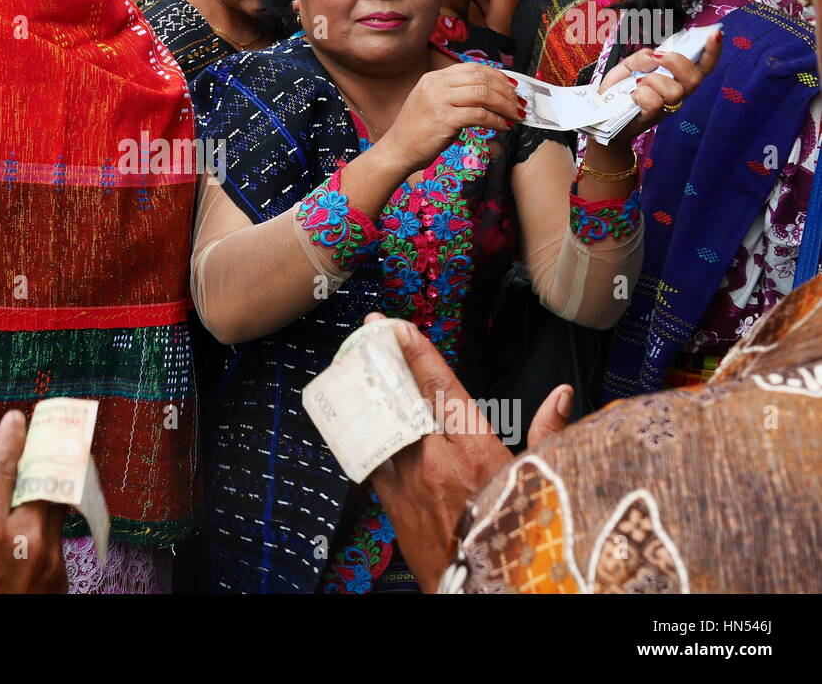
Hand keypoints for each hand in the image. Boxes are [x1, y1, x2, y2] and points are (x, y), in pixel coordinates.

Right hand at [0, 410, 67, 592]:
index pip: (3, 467)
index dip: (11, 436)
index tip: (16, 419)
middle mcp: (25, 540)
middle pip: (43, 478)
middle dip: (40, 456)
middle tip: (38, 437)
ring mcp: (50, 558)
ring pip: (57, 505)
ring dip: (47, 489)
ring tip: (38, 475)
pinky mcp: (62, 576)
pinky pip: (59, 537)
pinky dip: (47, 525)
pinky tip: (33, 526)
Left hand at [365, 314, 570, 591]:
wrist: (482, 590)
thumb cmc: (514, 535)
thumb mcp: (539, 479)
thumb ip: (549, 432)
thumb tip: (562, 394)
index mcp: (476, 451)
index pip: (440, 388)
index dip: (418, 352)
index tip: (401, 328)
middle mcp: (437, 461)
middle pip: (402, 397)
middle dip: (385, 358)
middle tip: (370, 330)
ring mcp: (409, 482)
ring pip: (380, 422)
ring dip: (369, 389)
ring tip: (356, 361)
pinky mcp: (391, 502)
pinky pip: (370, 455)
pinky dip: (363, 430)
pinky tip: (356, 412)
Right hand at [376, 63, 524, 174]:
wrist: (397, 151)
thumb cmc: (417, 132)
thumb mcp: (433, 104)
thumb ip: (454, 94)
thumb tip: (489, 93)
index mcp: (433, 78)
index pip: (473, 68)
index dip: (497, 76)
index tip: (511, 87)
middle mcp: (435, 85)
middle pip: (481, 78)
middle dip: (505, 90)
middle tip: (518, 102)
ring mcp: (438, 101)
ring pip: (483, 94)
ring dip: (505, 105)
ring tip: (515, 115)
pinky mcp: (444, 119)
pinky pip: (479, 115)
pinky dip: (496, 120)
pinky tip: (503, 126)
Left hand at [600, 27, 721, 147]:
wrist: (603, 112)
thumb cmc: (620, 88)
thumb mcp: (629, 65)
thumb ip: (643, 57)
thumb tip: (655, 57)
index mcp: (676, 77)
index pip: (702, 65)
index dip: (712, 51)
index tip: (716, 35)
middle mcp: (678, 92)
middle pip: (695, 77)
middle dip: (676, 62)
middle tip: (657, 60)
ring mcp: (667, 107)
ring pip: (674, 91)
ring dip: (652, 81)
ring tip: (638, 84)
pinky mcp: (653, 117)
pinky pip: (655, 102)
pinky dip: (639, 94)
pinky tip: (632, 96)